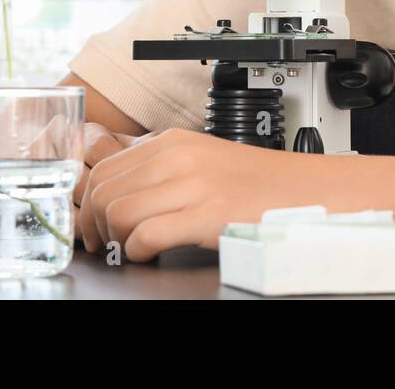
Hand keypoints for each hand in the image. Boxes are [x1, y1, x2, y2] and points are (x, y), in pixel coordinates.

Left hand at [78, 128, 324, 261]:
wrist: (306, 192)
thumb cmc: (256, 183)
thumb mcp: (201, 160)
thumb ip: (161, 168)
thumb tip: (116, 191)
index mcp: (172, 142)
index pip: (104, 167)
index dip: (88, 201)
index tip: (92, 223)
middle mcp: (178, 157)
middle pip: (104, 191)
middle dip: (94, 224)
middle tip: (103, 243)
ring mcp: (192, 185)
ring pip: (118, 211)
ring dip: (115, 238)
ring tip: (130, 247)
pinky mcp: (206, 215)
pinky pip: (146, 235)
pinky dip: (138, 250)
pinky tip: (149, 253)